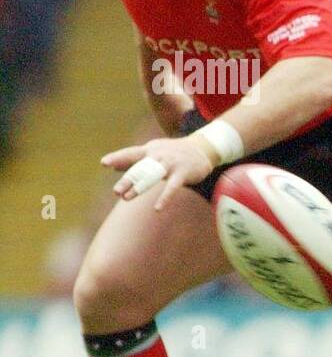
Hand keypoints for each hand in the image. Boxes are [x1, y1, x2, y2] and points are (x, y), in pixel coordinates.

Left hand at [101, 134, 218, 210]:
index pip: (131, 153)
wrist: (203, 148)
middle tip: (116, 191)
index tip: (104, 163)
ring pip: (152, 176)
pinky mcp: (183, 173)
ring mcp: (170, 163)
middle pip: (140, 168)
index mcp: (149, 150)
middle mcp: (158, 155)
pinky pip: (172, 186)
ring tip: (126, 197)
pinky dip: (165, 197)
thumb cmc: (174, 152)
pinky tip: (157, 208)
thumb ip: (134, 160)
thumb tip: (112, 168)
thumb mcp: (153, 152)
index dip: (118, 158)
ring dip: (139, 186)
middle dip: (128, 179)